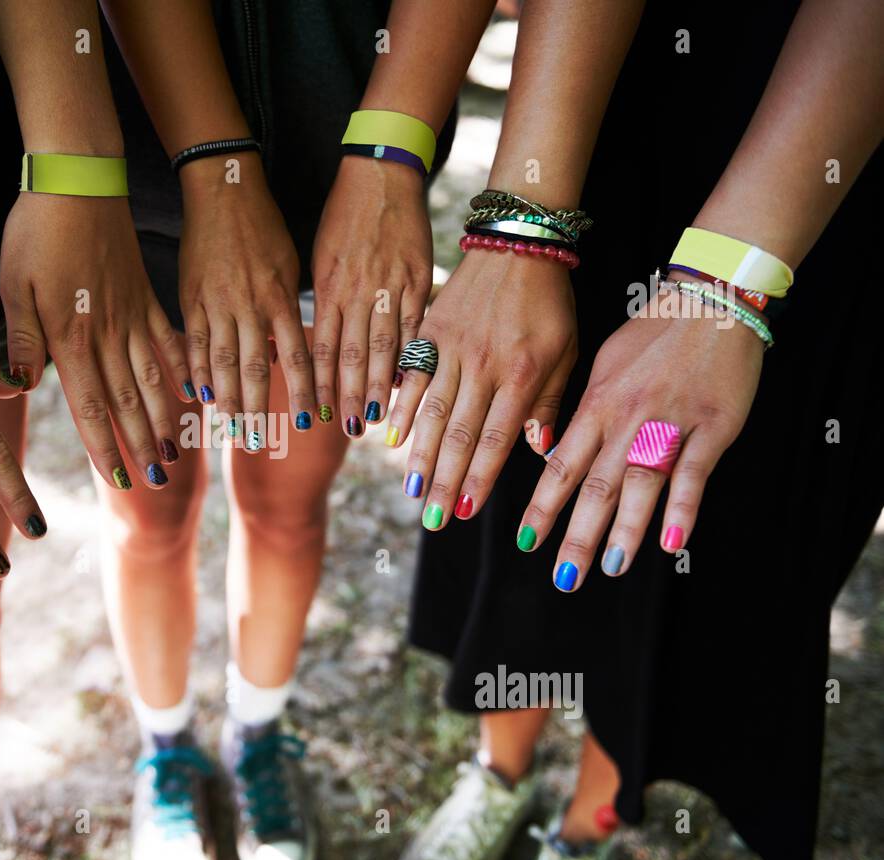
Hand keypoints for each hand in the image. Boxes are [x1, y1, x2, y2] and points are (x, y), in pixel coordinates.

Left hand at [0, 193, 190, 487]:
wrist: (78, 177)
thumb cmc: (36, 229)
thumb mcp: (14, 285)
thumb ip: (24, 341)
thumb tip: (23, 388)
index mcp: (71, 334)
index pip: (91, 404)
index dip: (104, 444)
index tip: (117, 477)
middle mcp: (108, 332)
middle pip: (127, 401)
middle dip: (139, 445)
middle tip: (153, 481)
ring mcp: (133, 314)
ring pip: (153, 379)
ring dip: (163, 420)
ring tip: (175, 452)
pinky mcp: (146, 294)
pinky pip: (169, 340)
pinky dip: (182, 369)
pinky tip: (193, 392)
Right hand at [178, 154, 310, 446]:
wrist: (224, 190)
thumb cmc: (262, 227)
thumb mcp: (286, 267)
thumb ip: (285, 309)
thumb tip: (282, 350)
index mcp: (281, 298)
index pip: (297, 356)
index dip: (302, 392)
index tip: (308, 422)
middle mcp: (251, 306)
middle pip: (256, 369)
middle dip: (259, 409)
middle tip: (261, 442)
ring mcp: (218, 304)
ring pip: (223, 363)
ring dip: (228, 401)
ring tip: (231, 429)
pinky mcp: (191, 298)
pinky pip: (193, 343)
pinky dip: (196, 372)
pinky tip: (199, 396)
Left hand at [312, 155, 431, 434]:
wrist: (379, 173)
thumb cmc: (345, 216)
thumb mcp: (322, 258)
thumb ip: (326, 301)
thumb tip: (323, 344)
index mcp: (329, 288)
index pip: (324, 348)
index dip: (323, 385)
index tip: (322, 415)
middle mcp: (356, 292)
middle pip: (353, 356)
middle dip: (351, 397)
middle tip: (352, 430)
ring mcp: (389, 287)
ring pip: (384, 347)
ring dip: (381, 387)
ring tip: (380, 419)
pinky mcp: (417, 278)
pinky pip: (415, 325)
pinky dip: (413, 355)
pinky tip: (414, 381)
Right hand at [389, 250, 576, 527]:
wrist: (519, 240)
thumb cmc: (550, 300)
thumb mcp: (566, 351)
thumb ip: (548, 402)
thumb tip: (540, 451)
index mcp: (521, 374)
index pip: (496, 439)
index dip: (479, 479)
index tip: (465, 511)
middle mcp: (483, 366)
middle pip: (460, 435)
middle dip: (446, 481)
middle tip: (433, 518)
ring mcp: (453, 347)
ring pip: (433, 412)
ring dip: (422, 456)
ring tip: (413, 491)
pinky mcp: (432, 330)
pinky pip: (413, 375)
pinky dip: (402, 408)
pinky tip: (393, 438)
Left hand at [518, 273, 763, 589]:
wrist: (708, 297)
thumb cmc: (653, 332)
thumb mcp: (604, 364)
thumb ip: (584, 409)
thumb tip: (556, 446)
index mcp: (596, 405)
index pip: (561, 466)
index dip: (543, 506)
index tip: (526, 540)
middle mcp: (626, 418)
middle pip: (596, 485)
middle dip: (576, 535)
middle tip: (563, 577)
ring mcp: (669, 422)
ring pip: (640, 483)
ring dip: (624, 531)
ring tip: (611, 568)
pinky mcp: (712, 425)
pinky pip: (693, 473)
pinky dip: (681, 509)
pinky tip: (671, 543)